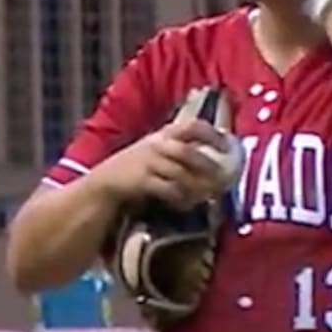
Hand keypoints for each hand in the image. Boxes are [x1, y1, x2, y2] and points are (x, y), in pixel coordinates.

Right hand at [94, 119, 243, 209]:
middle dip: (206, 166)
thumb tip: (216, 161)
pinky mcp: (140, 181)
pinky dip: (180, 198)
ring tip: (206, 195)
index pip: (191, 126)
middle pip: (187, 152)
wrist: (104, 183)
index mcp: (162, 136)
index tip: (227, 146)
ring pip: (179, 173)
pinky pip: (167, 189)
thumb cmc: (135, 169)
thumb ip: (179, 151)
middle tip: (221, 178)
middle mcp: (155, 145)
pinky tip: (185, 205)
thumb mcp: (155, 152)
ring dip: (195, 186)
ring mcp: (147, 163)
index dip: (212, 134)